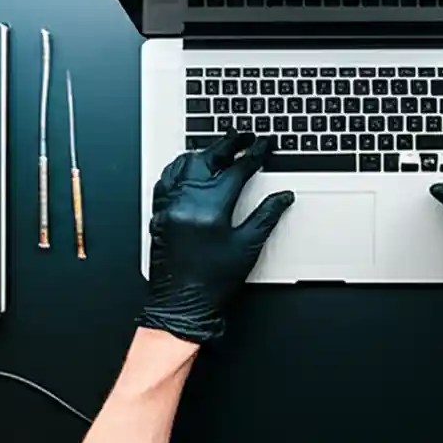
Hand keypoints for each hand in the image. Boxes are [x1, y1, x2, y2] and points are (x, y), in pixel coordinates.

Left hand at [139, 130, 294, 342]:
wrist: (180, 306)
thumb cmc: (212, 283)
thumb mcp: (247, 247)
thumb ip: (266, 216)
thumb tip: (282, 197)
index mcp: (211, 208)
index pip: (237, 170)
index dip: (254, 154)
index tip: (263, 145)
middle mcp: (187, 201)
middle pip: (208, 158)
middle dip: (228, 143)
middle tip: (243, 136)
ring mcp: (169, 205)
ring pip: (184, 164)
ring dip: (203, 152)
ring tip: (219, 148)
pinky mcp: (159, 213)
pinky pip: (167, 179)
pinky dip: (180, 167)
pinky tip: (189, 167)